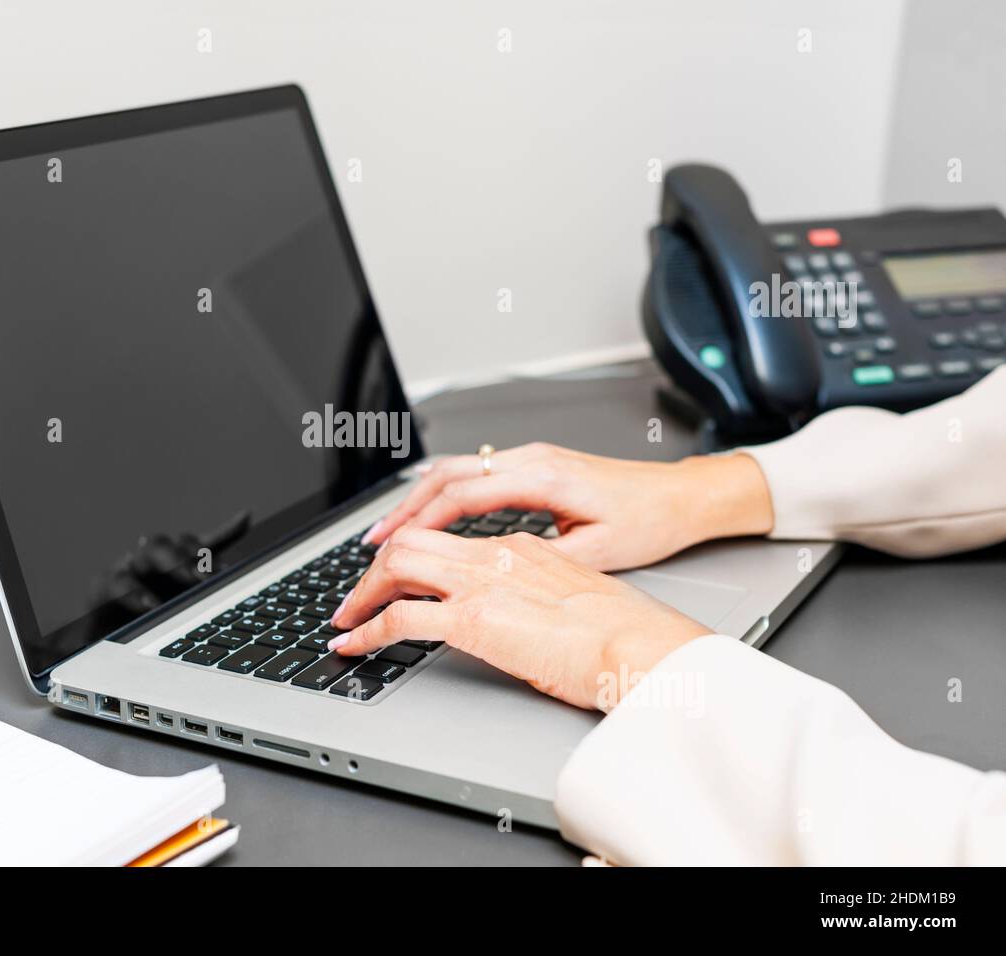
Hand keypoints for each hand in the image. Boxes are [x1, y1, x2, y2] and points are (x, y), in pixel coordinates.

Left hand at [330, 528, 709, 710]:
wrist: (643, 645)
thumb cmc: (626, 631)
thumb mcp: (575, 598)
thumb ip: (538, 595)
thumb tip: (521, 616)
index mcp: (520, 546)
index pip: (449, 537)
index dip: (413, 553)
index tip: (396, 572)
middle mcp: (495, 554)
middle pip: (413, 539)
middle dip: (375, 567)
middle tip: (355, 595)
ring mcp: (482, 582)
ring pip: (398, 564)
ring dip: (363, 592)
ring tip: (346, 619)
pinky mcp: (474, 618)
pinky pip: (399, 618)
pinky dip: (367, 630)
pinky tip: (354, 646)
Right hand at [364, 443, 773, 571]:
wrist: (683, 496)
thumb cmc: (650, 521)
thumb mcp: (598, 552)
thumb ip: (542, 558)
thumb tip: (494, 576)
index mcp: (542, 477)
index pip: (460, 494)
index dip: (417, 522)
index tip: (387, 549)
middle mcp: (530, 459)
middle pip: (446, 476)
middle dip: (402, 510)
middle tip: (370, 545)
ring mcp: (531, 458)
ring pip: (456, 472)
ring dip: (418, 502)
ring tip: (388, 534)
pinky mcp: (535, 466)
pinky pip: (474, 475)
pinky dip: (442, 496)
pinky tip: (428, 517)